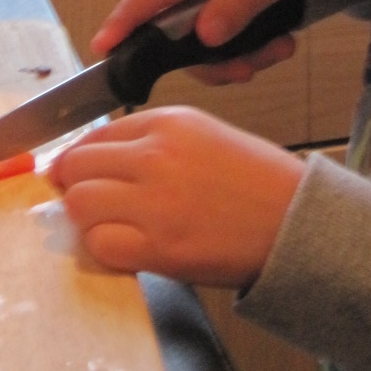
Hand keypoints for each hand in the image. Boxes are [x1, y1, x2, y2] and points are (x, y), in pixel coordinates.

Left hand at [52, 106, 303, 287]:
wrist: (296, 220)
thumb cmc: (257, 181)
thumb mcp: (204, 135)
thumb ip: (151, 141)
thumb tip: (99, 160)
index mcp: (168, 122)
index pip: (95, 134)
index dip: (80, 158)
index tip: (76, 174)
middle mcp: (156, 155)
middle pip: (77, 166)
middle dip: (73, 186)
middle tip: (83, 201)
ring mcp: (155, 202)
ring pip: (80, 204)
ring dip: (86, 218)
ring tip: (107, 225)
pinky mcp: (160, 247)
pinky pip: (101, 245)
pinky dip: (103, 248)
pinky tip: (123, 246)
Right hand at [92, 0, 328, 83]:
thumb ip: (239, 3)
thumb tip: (204, 38)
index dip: (123, 21)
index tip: (101, 47)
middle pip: (172, 33)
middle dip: (211, 61)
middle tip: (250, 69)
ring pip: (197, 43)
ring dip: (237, 56)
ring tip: (281, 48)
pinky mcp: (212, 0)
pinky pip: (215, 37)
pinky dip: (245, 48)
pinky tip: (279, 43)